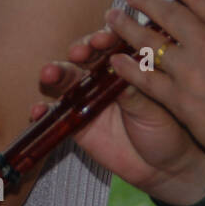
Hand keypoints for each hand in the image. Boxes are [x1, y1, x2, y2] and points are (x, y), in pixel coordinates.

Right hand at [30, 21, 204, 199]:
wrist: (163, 168)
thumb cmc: (168, 131)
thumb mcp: (156, 110)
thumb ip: (136, 92)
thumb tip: (121, 67)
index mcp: (129, 66)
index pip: (114, 43)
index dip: (106, 37)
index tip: (103, 38)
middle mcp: (105, 76)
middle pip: (86, 55)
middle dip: (80, 49)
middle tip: (79, 52)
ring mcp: (88, 98)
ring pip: (66, 79)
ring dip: (56, 72)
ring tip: (49, 74)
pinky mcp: (76, 122)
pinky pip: (55, 114)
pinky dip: (42, 111)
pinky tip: (37, 111)